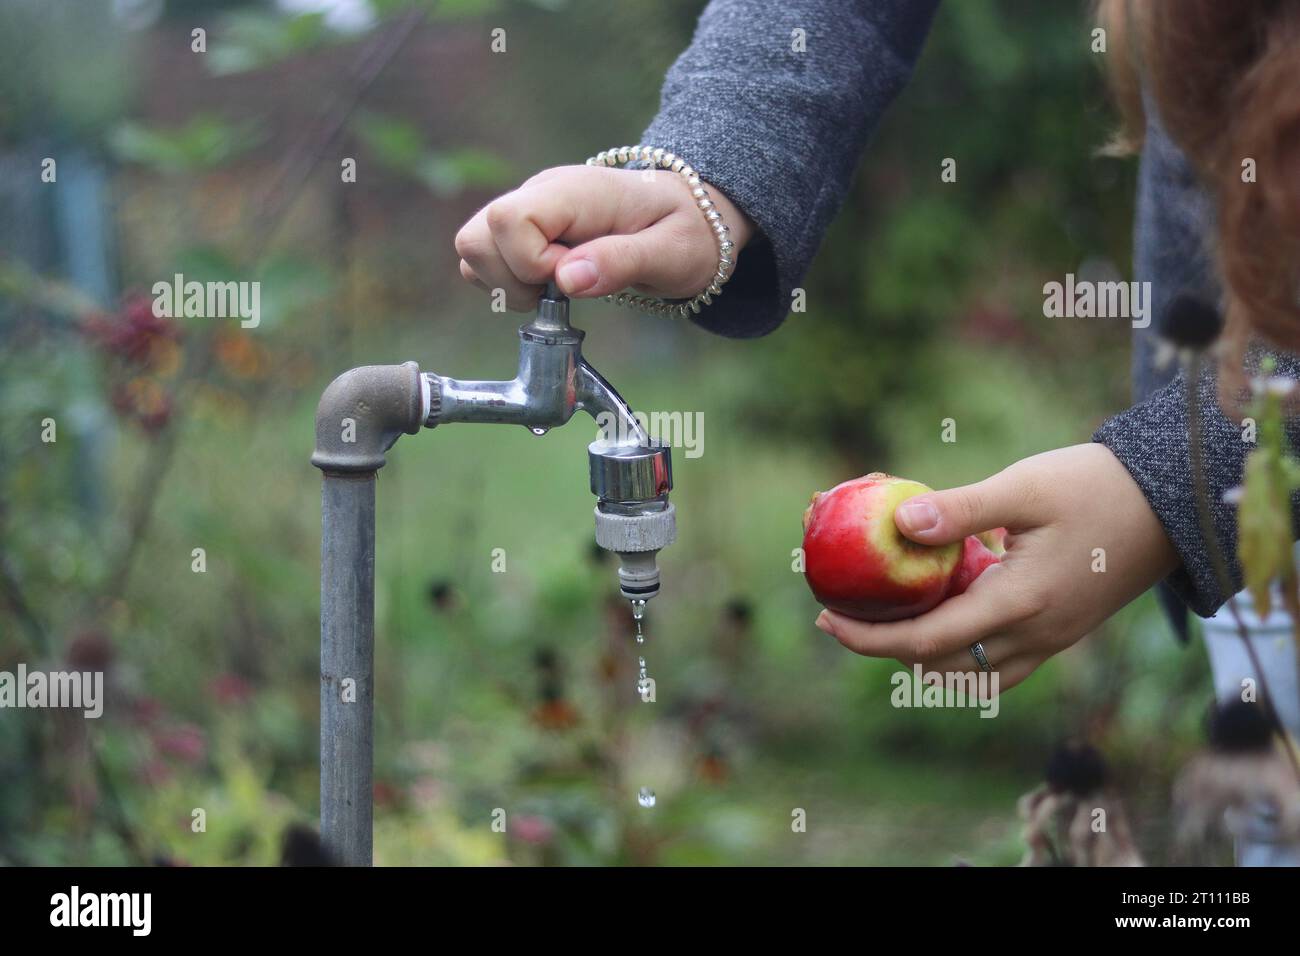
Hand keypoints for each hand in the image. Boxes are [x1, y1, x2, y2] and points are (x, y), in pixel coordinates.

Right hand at [454, 164, 753, 310]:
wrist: (691, 216)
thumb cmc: (685, 232)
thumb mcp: (671, 253)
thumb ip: (621, 262)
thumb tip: (567, 279)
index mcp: (574, 191)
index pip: (508, 219)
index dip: (531, 263)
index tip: (572, 279)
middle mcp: (540, 193)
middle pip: (475, 235)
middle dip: (510, 280)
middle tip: (560, 290)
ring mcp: (527, 208)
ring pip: (472, 248)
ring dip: (506, 284)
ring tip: (556, 288)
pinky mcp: (522, 227)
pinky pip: (485, 258)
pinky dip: (507, 282)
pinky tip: (548, 285)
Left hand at [814, 444, 1179, 690]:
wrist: (1172, 503)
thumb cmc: (1096, 486)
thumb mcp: (1024, 488)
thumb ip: (961, 510)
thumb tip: (897, 523)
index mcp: (1021, 603)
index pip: (926, 641)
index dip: (869, 637)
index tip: (826, 616)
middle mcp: (1035, 635)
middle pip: (941, 665)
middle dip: (884, 648)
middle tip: (840, 615)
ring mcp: (1051, 640)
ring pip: (971, 672)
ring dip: (921, 655)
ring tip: (882, 620)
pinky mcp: (1061, 631)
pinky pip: (998, 662)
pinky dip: (959, 649)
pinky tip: (938, 612)